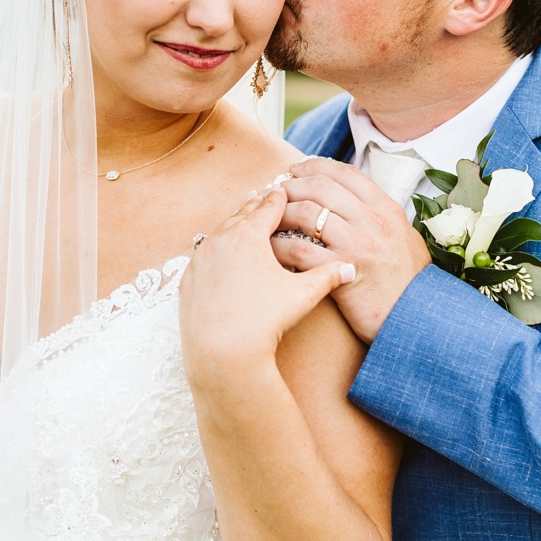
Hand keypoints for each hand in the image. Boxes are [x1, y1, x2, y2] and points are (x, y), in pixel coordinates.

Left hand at [179, 186, 355, 390]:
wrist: (222, 351)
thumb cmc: (264, 320)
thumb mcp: (302, 295)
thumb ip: (326, 277)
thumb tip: (351, 269)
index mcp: (249, 234)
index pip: (268, 207)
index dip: (279, 197)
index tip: (284, 189)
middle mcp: (221, 238)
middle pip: (242, 213)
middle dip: (255, 205)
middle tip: (264, 195)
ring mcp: (201, 257)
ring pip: (220, 232)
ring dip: (234, 224)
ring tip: (243, 220)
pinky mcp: (189, 277)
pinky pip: (204, 254)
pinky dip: (216, 249)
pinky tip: (222, 253)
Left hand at [271, 157, 430, 342]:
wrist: (416, 318)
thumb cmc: (409, 281)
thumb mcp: (404, 238)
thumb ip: (381, 217)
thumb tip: (355, 200)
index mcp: (386, 209)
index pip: (346, 173)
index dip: (315, 166)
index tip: (296, 170)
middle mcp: (372, 221)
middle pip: (321, 187)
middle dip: (291, 185)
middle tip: (275, 192)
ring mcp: (356, 244)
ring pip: (306, 213)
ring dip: (281, 213)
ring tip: (268, 219)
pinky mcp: (339, 271)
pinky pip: (298, 250)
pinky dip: (279, 245)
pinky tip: (269, 248)